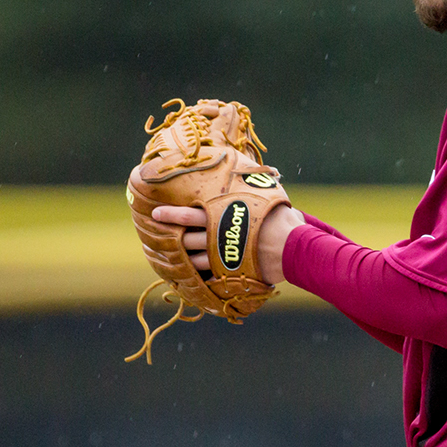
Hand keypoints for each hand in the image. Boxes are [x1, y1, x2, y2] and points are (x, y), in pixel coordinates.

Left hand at [150, 203, 303, 284]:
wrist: (294, 249)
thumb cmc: (284, 220)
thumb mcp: (269, 196)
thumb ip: (258, 188)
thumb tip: (264, 172)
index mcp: (224, 215)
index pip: (190, 213)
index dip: (172, 214)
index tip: (156, 213)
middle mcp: (218, 235)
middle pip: (186, 236)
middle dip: (168, 234)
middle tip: (152, 234)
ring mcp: (222, 255)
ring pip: (193, 256)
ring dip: (178, 256)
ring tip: (164, 255)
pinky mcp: (230, 272)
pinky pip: (207, 274)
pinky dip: (195, 274)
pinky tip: (186, 275)